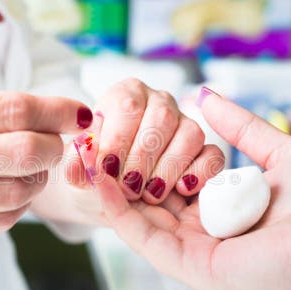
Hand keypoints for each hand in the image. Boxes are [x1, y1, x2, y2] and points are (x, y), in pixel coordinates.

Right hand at [0, 86, 91, 253]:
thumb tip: (53, 117)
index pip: (14, 109)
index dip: (58, 112)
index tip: (81, 114)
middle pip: (26, 154)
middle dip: (53, 149)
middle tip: (52, 146)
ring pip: (19, 194)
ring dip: (35, 181)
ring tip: (24, 170)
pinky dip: (12, 207)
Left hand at [65, 78, 224, 203]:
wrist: (112, 192)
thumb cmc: (95, 174)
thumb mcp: (80, 171)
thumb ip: (78, 166)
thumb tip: (80, 163)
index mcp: (125, 95)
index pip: (128, 105)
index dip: (118, 138)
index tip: (106, 169)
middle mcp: (158, 102)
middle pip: (161, 118)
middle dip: (143, 157)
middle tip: (127, 188)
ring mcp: (184, 122)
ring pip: (190, 134)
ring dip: (169, 167)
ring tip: (149, 194)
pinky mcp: (204, 148)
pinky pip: (213, 154)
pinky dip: (200, 172)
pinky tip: (182, 189)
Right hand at [86, 89, 290, 289]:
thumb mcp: (276, 151)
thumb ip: (241, 128)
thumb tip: (205, 97)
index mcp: (219, 214)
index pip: (170, 184)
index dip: (145, 157)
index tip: (123, 133)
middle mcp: (202, 236)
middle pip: (148, 201)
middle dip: (119, 172)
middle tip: (93, 144)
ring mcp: (194, 254)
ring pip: (139, 219)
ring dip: (111, 188)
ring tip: (88, 156)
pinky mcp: (190, 267)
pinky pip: (144, 238)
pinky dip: (120, 209)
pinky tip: (105, 179)